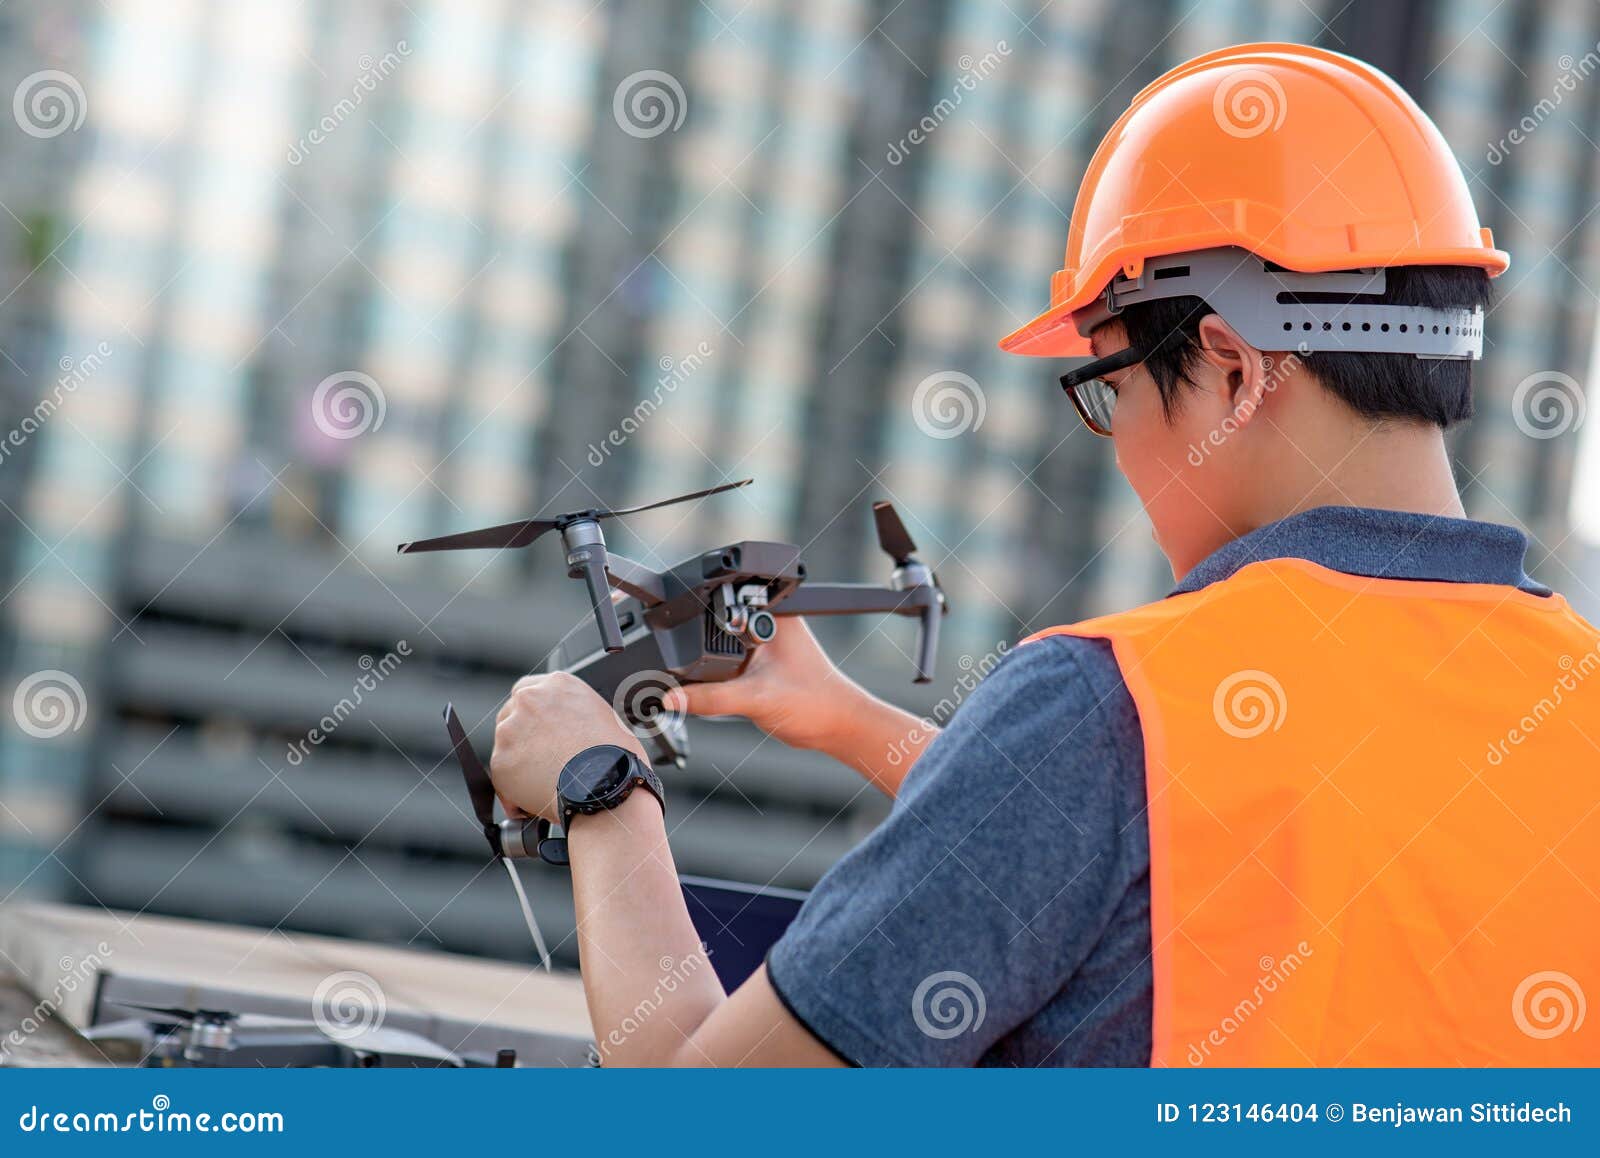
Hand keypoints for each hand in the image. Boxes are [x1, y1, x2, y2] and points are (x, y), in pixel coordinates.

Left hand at [490, 672, 648, 821]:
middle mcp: (529, 700)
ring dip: (520, 762)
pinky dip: (515, 789)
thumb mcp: (605, 717)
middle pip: (511, 715)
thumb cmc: (617, 756)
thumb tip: (569, 731)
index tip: (538, 729)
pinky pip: (503, 777)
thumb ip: (576, 715)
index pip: (528, 690)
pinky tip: (537, 799)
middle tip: (542, 759)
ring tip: (546, 783)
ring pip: (507, 746)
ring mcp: (511, 730)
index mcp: (557, 685)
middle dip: (523, 737)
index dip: (533, 714)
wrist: (607, 786)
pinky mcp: (501, 761)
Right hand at [659, 618, 867, 751]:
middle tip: (679, 665)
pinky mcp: (758, 661)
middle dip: (697, 645)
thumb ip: (711, 698)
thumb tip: (672, 698)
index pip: (721, 604)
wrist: (836, 727)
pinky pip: (725, 662)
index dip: (693, 617)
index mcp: (771, 613)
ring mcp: (761, 641)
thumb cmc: (816, 704)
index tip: (670, 634)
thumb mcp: (756, 699)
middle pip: (714, 625)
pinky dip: (714, 675)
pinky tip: (710, 688)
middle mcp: (766, 621)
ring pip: (718, 645)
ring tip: (697, 678)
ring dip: (706, 662)